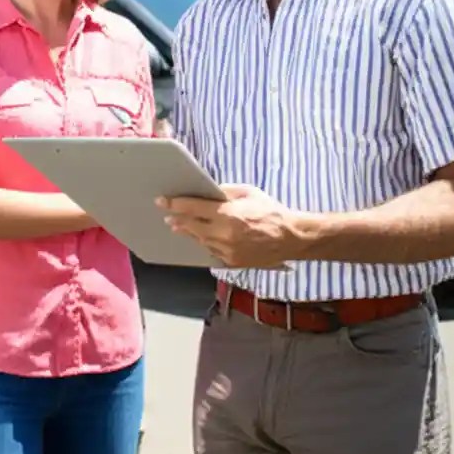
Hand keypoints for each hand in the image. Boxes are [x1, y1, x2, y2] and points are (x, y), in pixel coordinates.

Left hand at [155, 184, 304, 267]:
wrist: (292, 238)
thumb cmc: (271, 211)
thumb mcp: (248, 193)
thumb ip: (225, 192)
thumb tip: (207, 192)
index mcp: (227, 214)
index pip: (193, 208)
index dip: (175, 204)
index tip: (162, 201)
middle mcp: (223, 234)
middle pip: (191, 226)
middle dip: (178, 220)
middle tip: (168, 215)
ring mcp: (227, 250)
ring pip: (200, 240)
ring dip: (189, 232)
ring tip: (180, 226)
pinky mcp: (232, 262)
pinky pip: (212, 251)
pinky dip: (206, 243)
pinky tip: (202, 237)